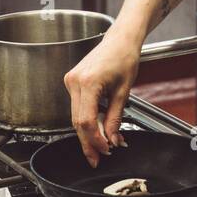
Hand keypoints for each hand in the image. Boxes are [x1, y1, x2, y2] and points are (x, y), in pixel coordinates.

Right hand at [63, 27, 140, 166]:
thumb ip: (115, 118)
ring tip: (101, 145)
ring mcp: (71, 80)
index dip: (95, 140)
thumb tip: (112, 139)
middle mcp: (75, 81)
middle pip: (77, 121)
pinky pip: (76, 106)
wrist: (121, 39)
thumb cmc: (125, 57)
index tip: (106, 150)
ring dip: (87, 132)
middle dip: (88, 141)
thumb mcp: (124, 92)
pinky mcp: (72, 81)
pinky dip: (86, 119)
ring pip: (75, 116)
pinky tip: (97, 128)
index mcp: (88, 82)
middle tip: (98, 158)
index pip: (86, 121)